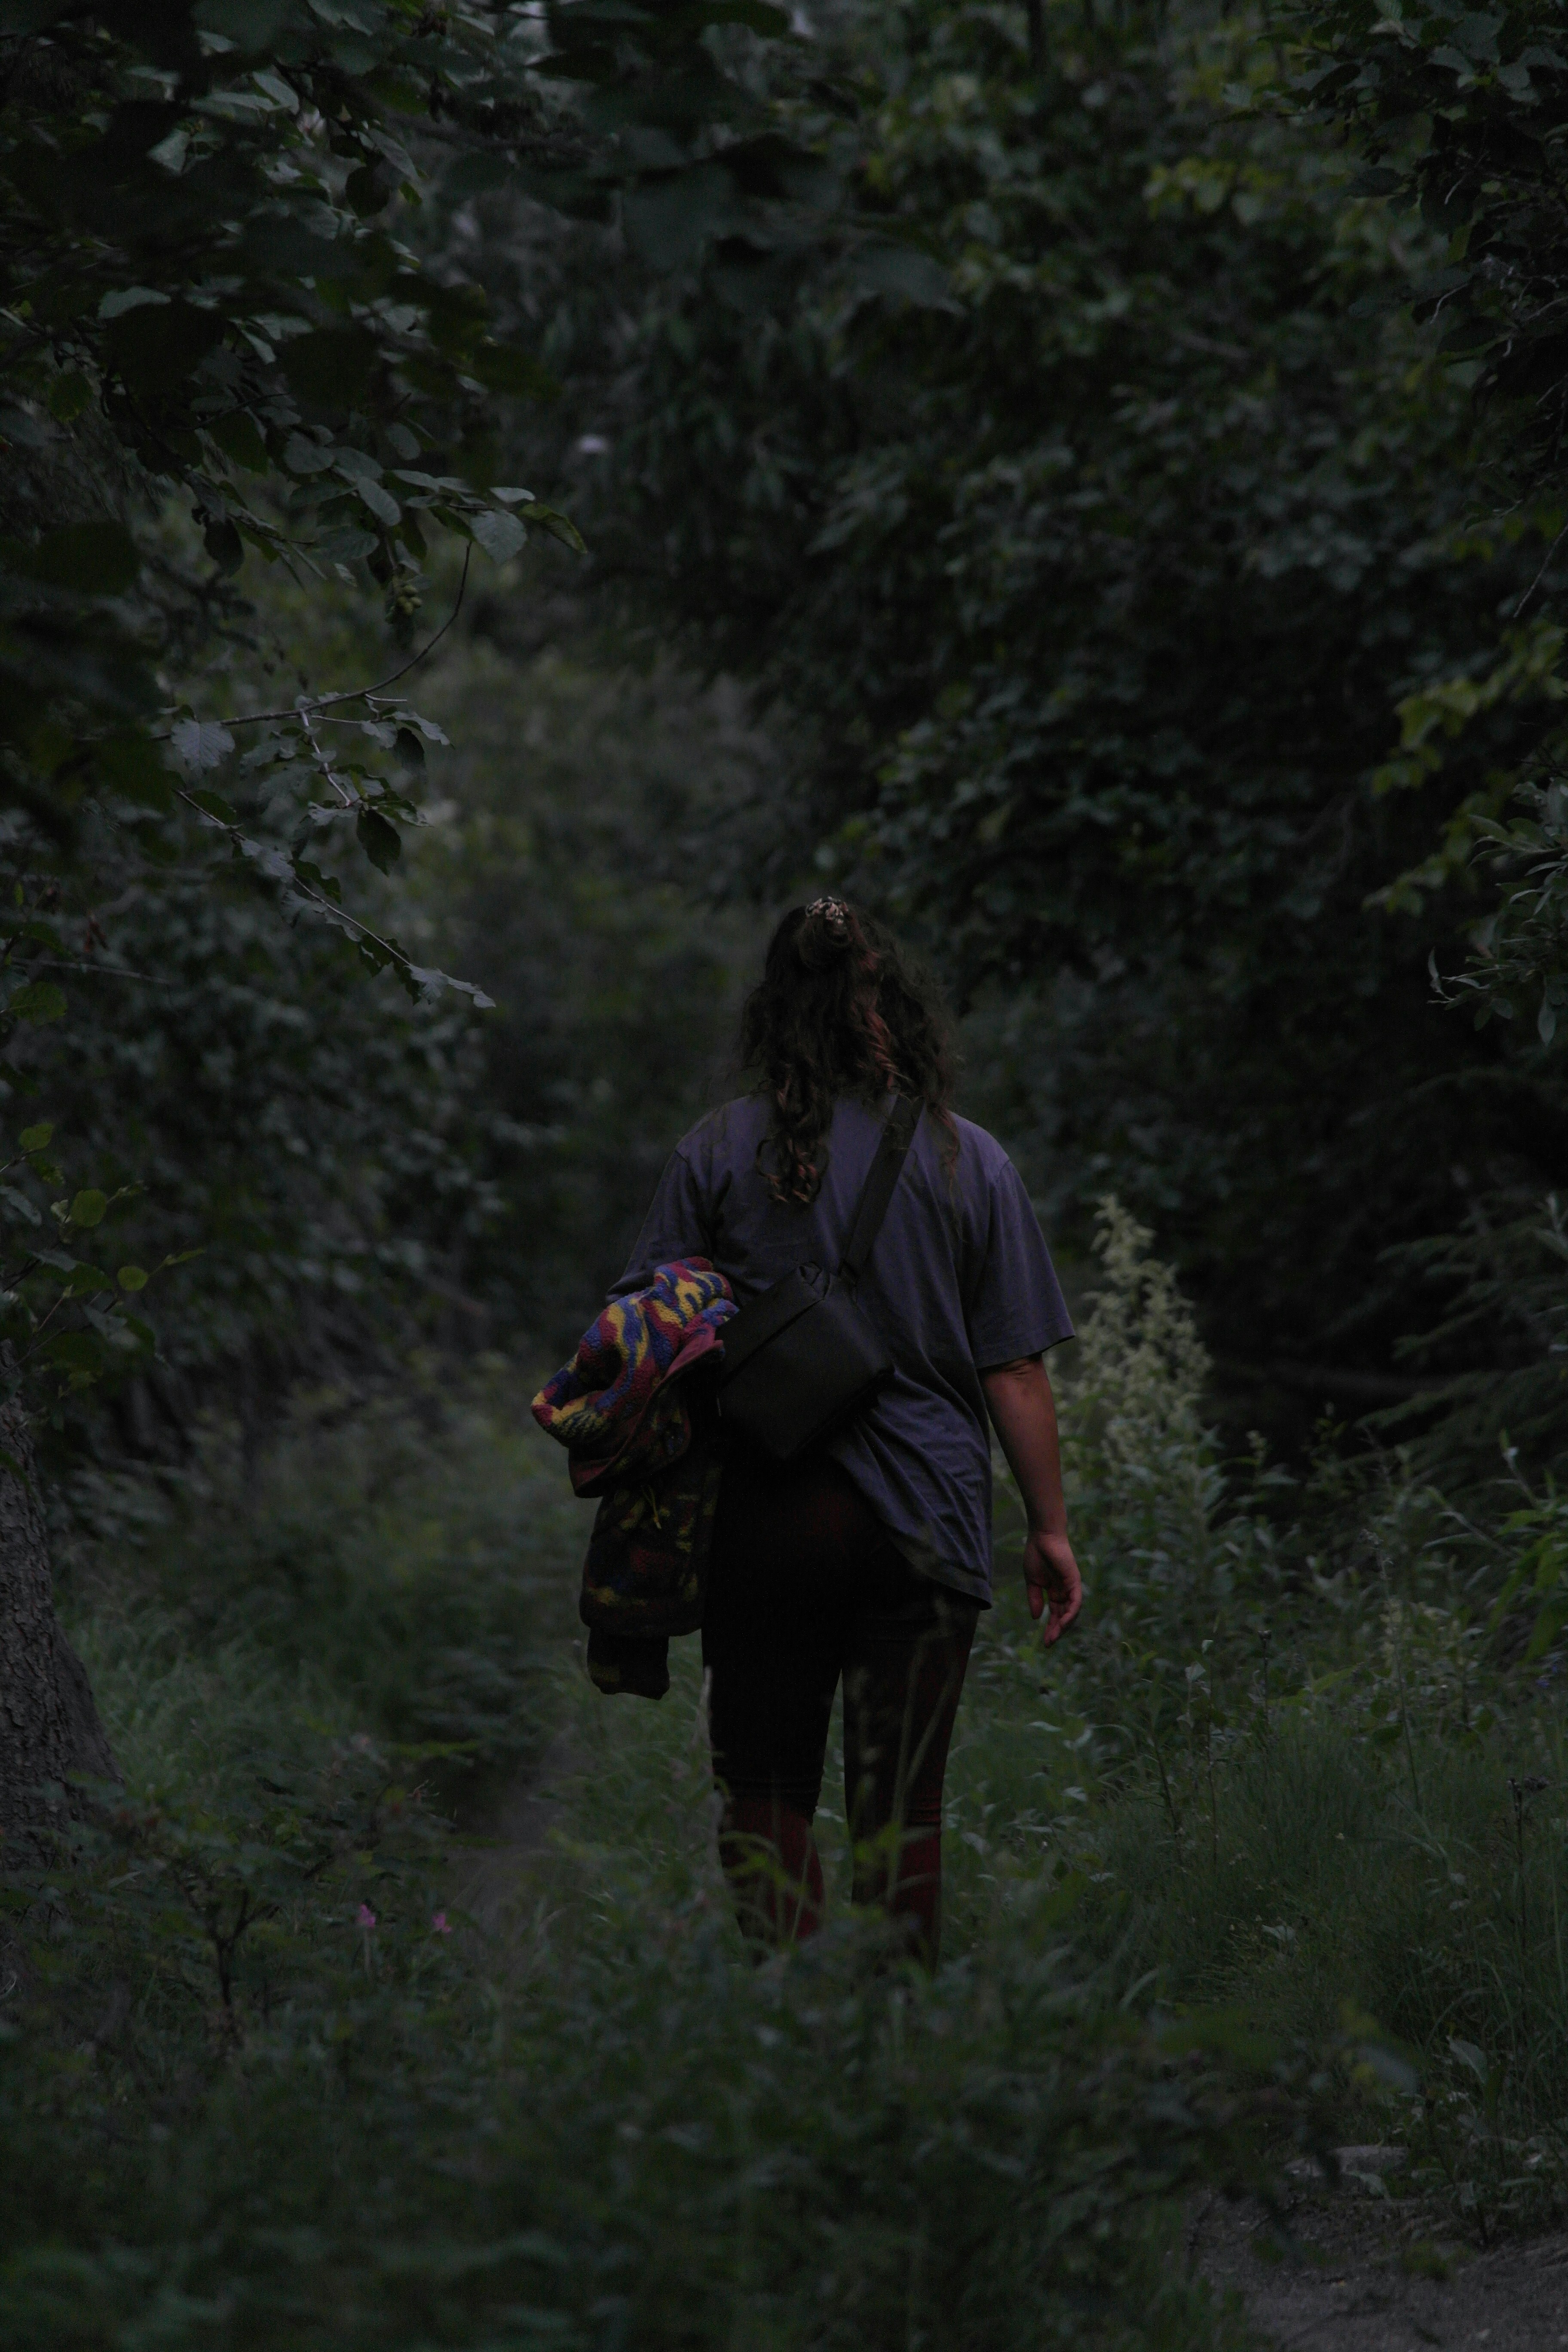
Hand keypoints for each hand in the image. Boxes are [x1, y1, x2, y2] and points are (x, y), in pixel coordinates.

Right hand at [1023, 1530, 1081, 1646]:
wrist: (1042, 1536)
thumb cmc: (1037, 1554)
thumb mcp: (1032, 1582)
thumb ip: (1035, 1599)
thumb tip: (1036, 1617)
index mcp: (1055, 1592)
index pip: (1055, 1615)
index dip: (1051, 1628)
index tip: (1045, 1643)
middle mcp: (1065, 1591)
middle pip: (1064, 1616)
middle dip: (1057, 1631)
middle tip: (1049, 1644)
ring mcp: (1071, 1586)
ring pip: (1072, 1612)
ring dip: (1064, 1626)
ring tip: (1054, 1636)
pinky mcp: (1075, 1581)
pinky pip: (1076, 1601)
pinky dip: (1071, 1613)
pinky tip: (1064, 1622)